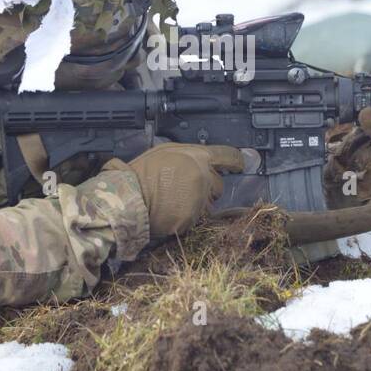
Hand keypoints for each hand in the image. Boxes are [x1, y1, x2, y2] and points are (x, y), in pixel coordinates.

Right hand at [116, 143, 245, 238]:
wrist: (129, 198)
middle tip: (185, 188)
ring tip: (174, 201)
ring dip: (198, 204)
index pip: (227, 156)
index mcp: (198, 157)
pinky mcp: (193, 218)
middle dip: (207, 187)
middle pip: (218, 184)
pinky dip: (188, 217)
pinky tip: (171, 211)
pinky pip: (197, 218)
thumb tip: (200, 161)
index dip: (236, 160)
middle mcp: (203, 177)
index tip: (241, 164)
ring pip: (208, 203)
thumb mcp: (166, 152)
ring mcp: (200, 199)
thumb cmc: (142, 173)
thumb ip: (188, 156)